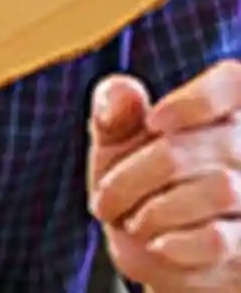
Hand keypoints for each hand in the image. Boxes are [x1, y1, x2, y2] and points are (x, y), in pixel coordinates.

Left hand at [87, 62, 240, 290]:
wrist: (152, 248)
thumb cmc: (139, 181)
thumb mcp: (118, 141)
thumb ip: (114, 110)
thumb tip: (119, 97)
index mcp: (222, 113)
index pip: (233, 83)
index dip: (197, 98)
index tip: (154, 121)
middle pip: (190, 147)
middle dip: (131, 177)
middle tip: (104, 200)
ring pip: (219, 189)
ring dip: (154, 210)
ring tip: (132, 222)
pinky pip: (220, 239)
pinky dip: (176, 242)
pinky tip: (157, 244)